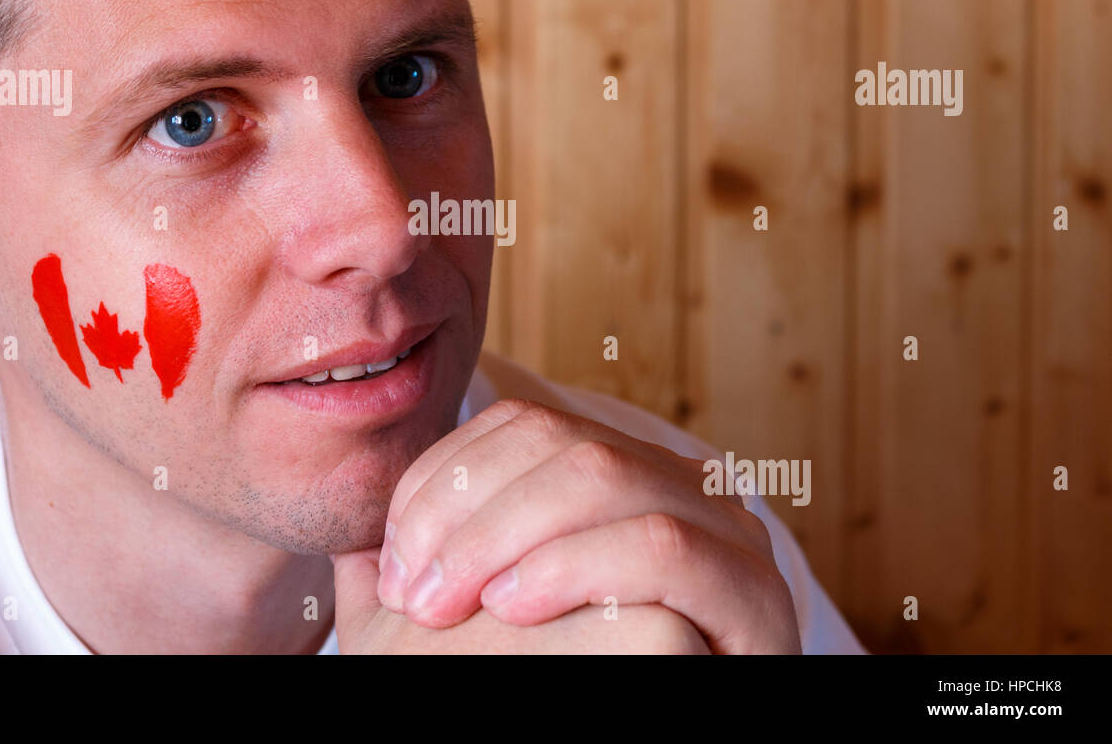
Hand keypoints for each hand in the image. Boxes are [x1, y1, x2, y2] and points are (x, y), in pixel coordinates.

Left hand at [367, 399, 800, 653]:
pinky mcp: (755, 596)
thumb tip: (359, 540)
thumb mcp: (479, 629)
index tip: (392, 561)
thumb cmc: (557, 689)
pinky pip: (663, 546)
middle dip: (464, 510)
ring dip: (504, 534)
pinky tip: (517, 607)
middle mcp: (680, 487)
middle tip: (410, 595)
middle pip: (558, 441)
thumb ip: (433, 574)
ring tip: (447, 605)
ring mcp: (727, 533)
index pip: (522, 426)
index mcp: (621, 478)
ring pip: (606, 476)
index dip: (442, 478)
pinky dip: (577, 564)